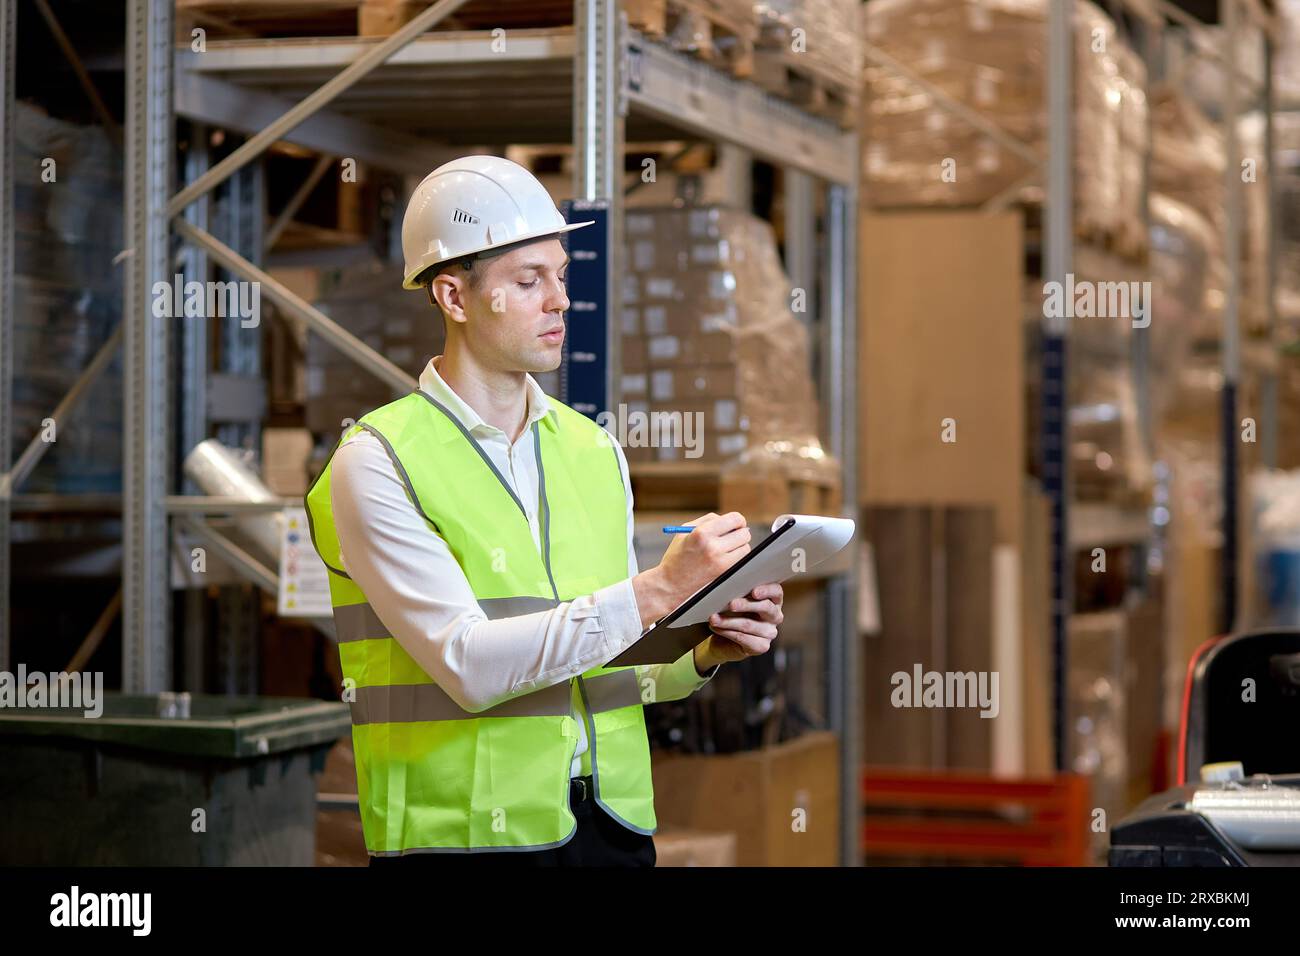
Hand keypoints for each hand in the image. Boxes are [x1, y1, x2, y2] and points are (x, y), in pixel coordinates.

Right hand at [632, 512, 750, 627]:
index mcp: (701, 533)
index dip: (738, 520)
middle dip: (740, 532)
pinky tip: (725, 557)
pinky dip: (737, 556)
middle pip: (744, 533)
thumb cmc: (677, 555)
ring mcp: (720, 562)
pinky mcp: (724, 573)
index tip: (736, 523)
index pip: (735, 519)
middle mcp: (713, 547)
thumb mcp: (686, 531)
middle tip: (734, 534)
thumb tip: (730, 520)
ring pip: (746, 547)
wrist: (671, 584)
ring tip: (726, 547)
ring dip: (740, 545)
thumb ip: (708, 520)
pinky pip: (741, 560)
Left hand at [694, 583, 783, 671]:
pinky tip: (716, 628)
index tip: (754, 592)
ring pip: (749, 624)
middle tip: (731, 604)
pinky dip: (727, 632)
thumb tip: (726, 583)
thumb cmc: (731, 613)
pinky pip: (743, 638)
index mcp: (772, 599)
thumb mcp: (735, 598)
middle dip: (746, 605)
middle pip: (766, 607)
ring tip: (713, 618)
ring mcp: (770, 632)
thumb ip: (736, 590)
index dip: (767, 590)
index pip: (776, 591)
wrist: (723, 638)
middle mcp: (774, 616)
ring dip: (728, 621)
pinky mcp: (761, 646)